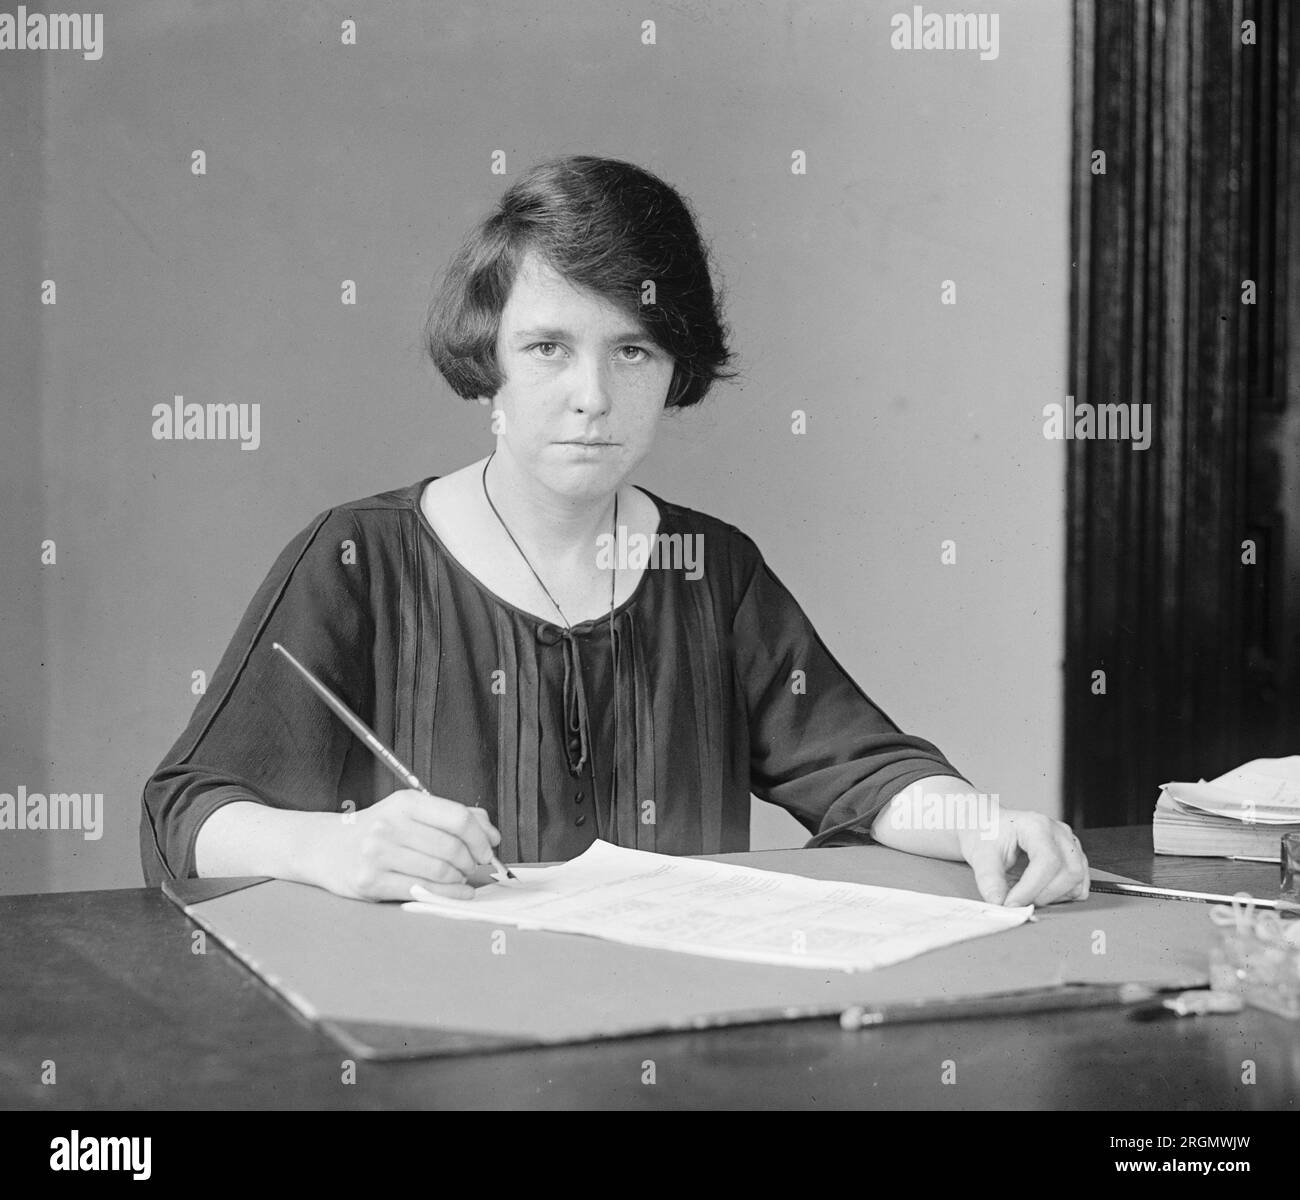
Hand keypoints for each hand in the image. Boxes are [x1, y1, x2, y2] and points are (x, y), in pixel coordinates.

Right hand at [313, 788, 501, 902]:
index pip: (457, 818)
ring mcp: (379, 855)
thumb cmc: (377, 831)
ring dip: (460, 879)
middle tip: (473, 866)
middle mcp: (390, 826)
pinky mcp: (371, 882)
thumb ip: (452, 817)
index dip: (481, 836)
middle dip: (471, 861)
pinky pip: (423, 891)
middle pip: (452, 847)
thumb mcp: (410, 812)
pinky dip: (449, 895)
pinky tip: (457, 893)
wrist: (325, 848)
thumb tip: (491, 834)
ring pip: (441, 871)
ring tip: (459, 877)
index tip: (488, 848)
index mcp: (405, 803)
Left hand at [957, 808, 1089, 906]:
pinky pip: (1080, 884)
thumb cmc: (987, 834)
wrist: (990, 827)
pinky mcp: (1073, 857)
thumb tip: (999, 903)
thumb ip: (990, 880)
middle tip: (1019, 902)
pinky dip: (1063, 895)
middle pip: (1069, 872)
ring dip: (1055, 896)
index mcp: (1036, 826)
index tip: (1012, 902)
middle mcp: (1059, 833)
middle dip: (1044, 895)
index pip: (1047, 861)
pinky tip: (1041, 892)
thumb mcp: (981, 855)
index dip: (1031, 888)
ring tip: (1028, 895)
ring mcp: (1069, 844)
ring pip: (1078, 879)